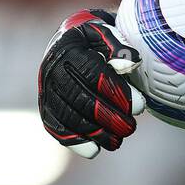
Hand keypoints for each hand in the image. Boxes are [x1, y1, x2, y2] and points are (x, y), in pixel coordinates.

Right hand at [38, 8, 144, 158]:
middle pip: (81, 99)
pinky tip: (94, 150)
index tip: (140, 106)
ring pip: (69, 117)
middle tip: (131, 127)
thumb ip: (119, 47)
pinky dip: (75, 141)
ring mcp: (45, 91)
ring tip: (117, 141)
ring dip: (95, 133)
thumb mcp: (106, 34)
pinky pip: (56, 128)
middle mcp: (52, 71)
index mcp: (69, 49)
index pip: (94, 74)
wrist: (67, 44)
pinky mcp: (45, 108)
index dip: (117, 93)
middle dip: (109, 117)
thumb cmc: (94, 41)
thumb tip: (132, 64)